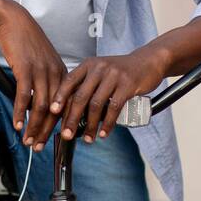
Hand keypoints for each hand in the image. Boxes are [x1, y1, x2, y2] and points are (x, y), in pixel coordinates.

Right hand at [0, 0, 67, 149]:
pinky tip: (17, 124)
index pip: (67, 105)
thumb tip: (43, 105)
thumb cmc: (28, 43)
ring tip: (28, 141)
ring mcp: (41, 72)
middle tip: (41, 148)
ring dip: (34, 126)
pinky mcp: (25, 69)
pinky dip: (20, 113)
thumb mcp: (44, 62)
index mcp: (63, 74)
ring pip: (41, 106)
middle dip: (48, 132)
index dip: (63, 125)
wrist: (15, 21)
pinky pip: (24, 96)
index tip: (57, 141)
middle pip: (56, 110)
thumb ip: (47, 82)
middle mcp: (56, 74)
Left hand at [52, 48, 167, 143]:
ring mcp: (114, 76)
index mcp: (89, 65)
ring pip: (96, 105)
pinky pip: (114, 107)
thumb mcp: (101, 70)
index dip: (59, 97)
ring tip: (88, 138)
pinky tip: (104, 132)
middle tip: (67, 134)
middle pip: (80, 96)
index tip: (52, 113)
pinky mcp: (127, 85)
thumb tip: (69, 109)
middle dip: (72, 118)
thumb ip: (86, 84)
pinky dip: (108, 123)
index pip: (69, 81)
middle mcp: (99, 68)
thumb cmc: (122, 70)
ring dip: (91, 125)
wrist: (148, 61)